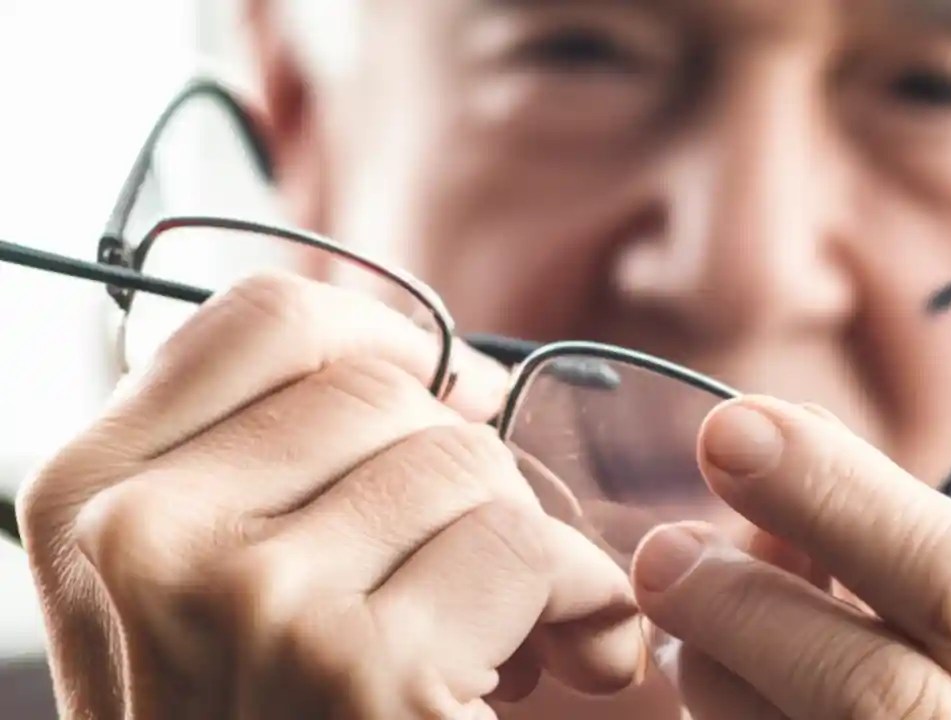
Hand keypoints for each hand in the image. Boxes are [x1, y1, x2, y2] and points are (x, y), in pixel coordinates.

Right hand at [18, 273, 641, 718]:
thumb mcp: (207, 586)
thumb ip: (282, 465)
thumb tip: (467, 382)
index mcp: (96, 492)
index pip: (270, 319)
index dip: (386, 338)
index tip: (452, 396)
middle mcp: (153, 533)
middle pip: (387, 391)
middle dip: (468, 471)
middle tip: (481, 565)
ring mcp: (254, 596)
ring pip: (466, 466)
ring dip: (525, 546)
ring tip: (514, 630)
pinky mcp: (360, 669)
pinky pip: (525, 551)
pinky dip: (580, 597)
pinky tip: (572, 654)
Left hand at [632, 396, 950, 719]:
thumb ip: (909, 561)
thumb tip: (781, 447)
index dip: (844, 498)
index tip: (734, 428)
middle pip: (880, 692)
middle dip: (753, 608)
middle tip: (664, 553)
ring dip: (719, 674)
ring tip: (676, 615)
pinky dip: (729, 717)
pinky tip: (707, 674)